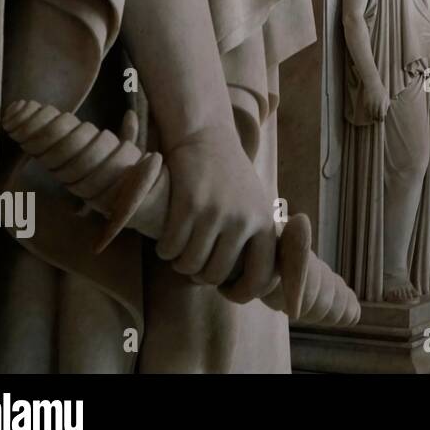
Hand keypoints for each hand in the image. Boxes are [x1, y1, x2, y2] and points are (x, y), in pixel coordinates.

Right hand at [156, 124, 279, 302]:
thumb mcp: (254, 205)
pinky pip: (170, 248)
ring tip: (179, 249)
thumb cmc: (229, 177)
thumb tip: (251, 284)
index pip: (261, 277)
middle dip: (199, 275)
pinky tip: (166, 239)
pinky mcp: (189, 205)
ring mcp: (216, 213)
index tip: (225, 291)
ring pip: (190, 265)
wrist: (206, 136)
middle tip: (192, 262)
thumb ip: (253, 239)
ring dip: (179, 263)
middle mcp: (244, 220)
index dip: (241, 293)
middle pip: (216, 275)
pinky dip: (164, 249)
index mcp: (265, 223)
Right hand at [360, 75, 389, 123]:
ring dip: (372, 117)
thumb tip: (385, 113)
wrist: (372, 84)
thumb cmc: (381, 90)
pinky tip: (368, 115)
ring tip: (373, 119)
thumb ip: (387, 105)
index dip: (381, 119)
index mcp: (382, 104)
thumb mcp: (386, 97)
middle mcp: (376, 105)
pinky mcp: (365, 103)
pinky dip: (367, 114)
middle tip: (376, 120)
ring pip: (370, 114)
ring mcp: (370, 104)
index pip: (381, 115)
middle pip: (375, 115)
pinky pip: (366, 111)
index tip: (381, 121)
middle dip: (376, 119)